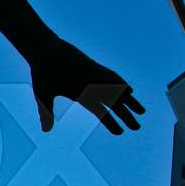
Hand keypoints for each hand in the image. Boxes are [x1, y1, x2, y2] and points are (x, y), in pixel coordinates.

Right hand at [29, 38, 144, 134]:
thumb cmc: (42, 74)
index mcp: (82, 96)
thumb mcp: (44, 98)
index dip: (111, 123)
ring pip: (116, 92)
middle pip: (113, 105)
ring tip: (142, 112)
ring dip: (129, 101)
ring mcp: (94, 78)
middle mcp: (92, 88)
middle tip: (137, 127)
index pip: (101, 112)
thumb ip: (46, 114)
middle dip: (125, 116)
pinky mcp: (93, 68)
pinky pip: (109, 77)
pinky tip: (130, 91)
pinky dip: (119, 84)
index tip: (120, 132)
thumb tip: (45, 131)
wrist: (42, 53)